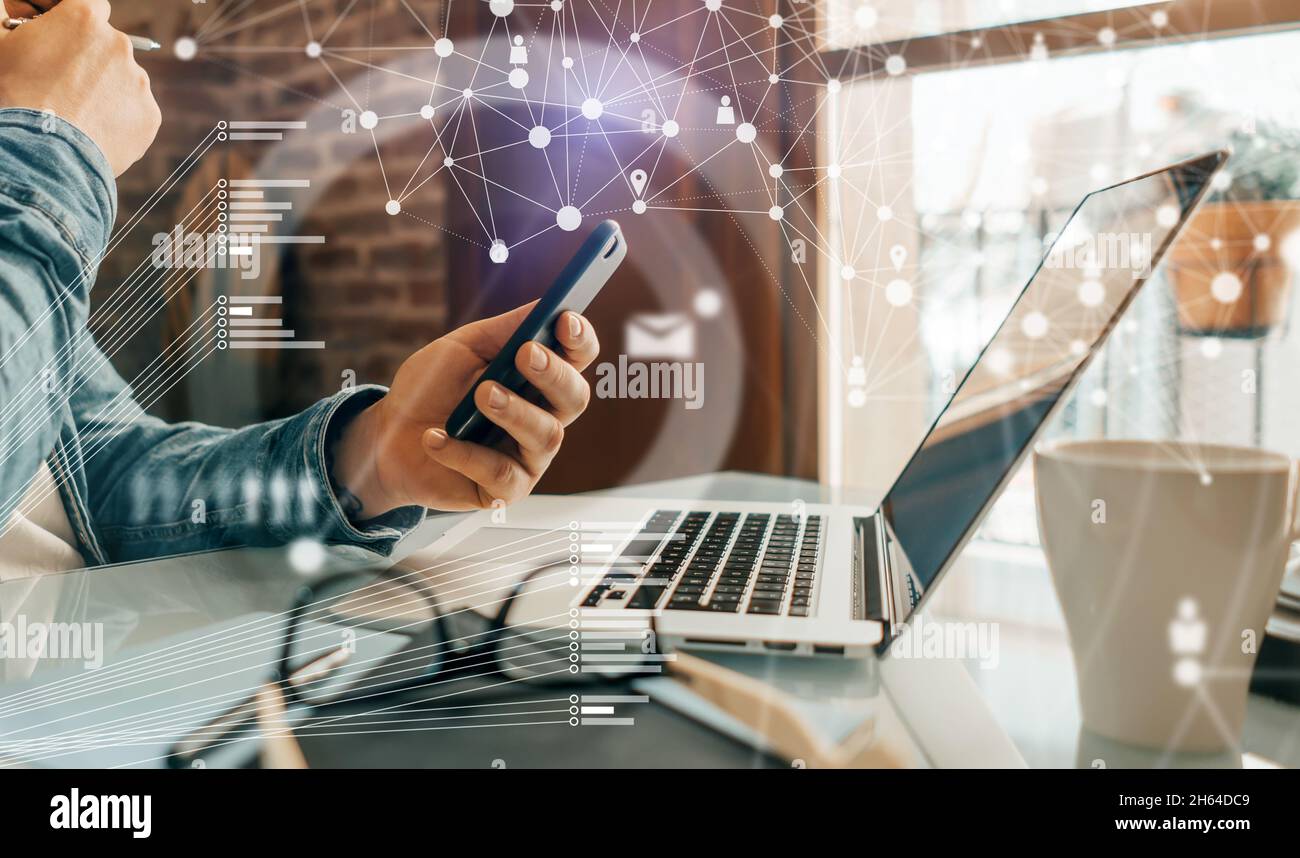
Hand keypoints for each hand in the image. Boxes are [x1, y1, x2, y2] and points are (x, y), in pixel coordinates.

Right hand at [0, 0, 160, 175]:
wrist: (45, 150)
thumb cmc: (17, 94)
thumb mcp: (5, 46)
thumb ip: (21, 25)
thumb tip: (23, 22)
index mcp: (85, 19)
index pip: (90, 6)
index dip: (76, 23)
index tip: (64, 37)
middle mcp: (119, 45)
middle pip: (109, 46)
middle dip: (91, 60)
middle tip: (66, 83)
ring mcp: (139, 81)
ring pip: (124, 80)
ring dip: (106, 91)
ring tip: (78, 112)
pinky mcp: (150, 115)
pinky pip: (135, 112)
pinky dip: (119, 119)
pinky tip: (94, 130)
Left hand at [333, 305, 600, 515]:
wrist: (388, 435)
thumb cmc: (430, 389)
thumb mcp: (462, 348)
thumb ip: (504, 330)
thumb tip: (546, 305)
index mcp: (539, 378)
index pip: (578, 357)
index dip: (580, 340)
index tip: (565, 320)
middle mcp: (544, 416)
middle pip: (575, 397)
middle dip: (554, 374)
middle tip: (525, 355)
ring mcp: (528, 456)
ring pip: (545, 436)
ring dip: (513, 411)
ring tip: (480, 395)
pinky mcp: (506, 490)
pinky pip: (500, 473)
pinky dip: (464, 453)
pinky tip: (436, 436)